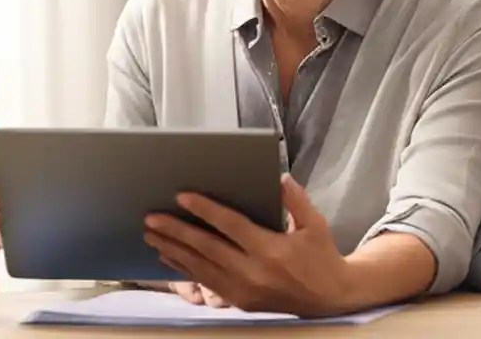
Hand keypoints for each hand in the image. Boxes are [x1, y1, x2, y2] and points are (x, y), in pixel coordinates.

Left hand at [144, 174, 348, 316]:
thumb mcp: (315, 224)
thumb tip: (279, 177)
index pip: (230, 226)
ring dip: (173, 250)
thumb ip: (296, 200)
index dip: (205, 210)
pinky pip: (206, 283)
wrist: (330, 299)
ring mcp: (244, 290)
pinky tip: (168, 256)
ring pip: (200, 267)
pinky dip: (184, 269)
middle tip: (151, 217)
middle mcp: (253, 272)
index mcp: (271, 250)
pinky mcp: (240, 302)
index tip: (181, 196)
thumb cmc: (321, 256)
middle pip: (207, 248)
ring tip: (151, 234)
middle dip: (176, 231)